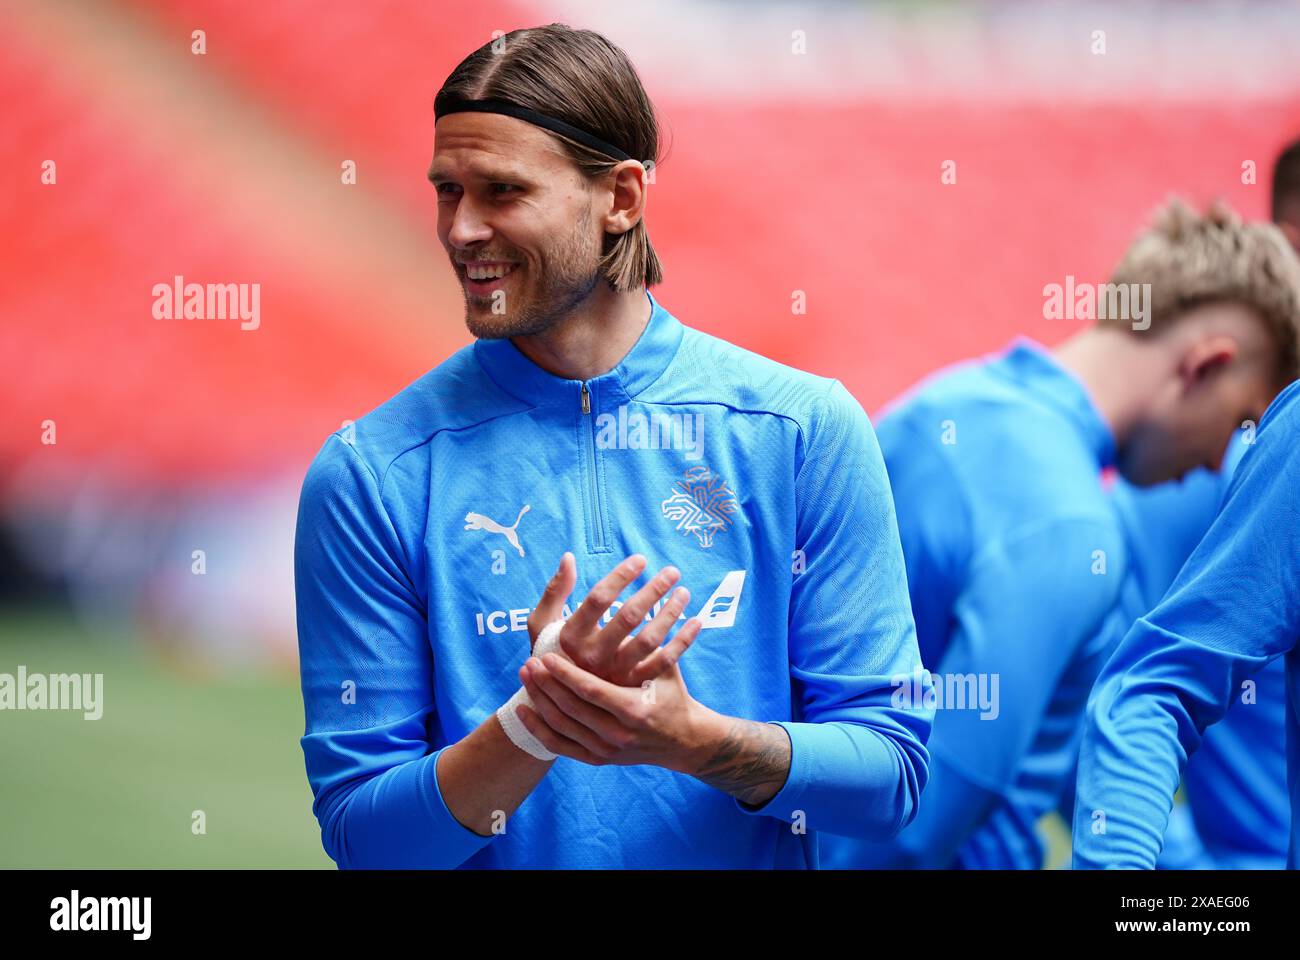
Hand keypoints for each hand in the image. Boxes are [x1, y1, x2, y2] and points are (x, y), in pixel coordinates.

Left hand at [515, 635, 712, 772]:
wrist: (683, 741)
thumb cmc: (673, 693)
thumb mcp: (666, 667)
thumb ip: (644, 644)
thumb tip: (618, 610)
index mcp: (635, 710)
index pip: (591, 690)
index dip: (566, 674)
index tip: (547, 656)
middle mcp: (618, 735)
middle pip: (571, 709)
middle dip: (547, 685)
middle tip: (529, 663)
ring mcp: (606, 751)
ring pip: (562, 727)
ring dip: (539, 700)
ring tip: (524, 676)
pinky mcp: (597, 760)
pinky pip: (560, 747)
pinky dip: (538, 729)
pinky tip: (523, 710)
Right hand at [528, 552, 693, 684]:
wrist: (561, 703)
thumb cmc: (553, 653)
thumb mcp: (542, 623)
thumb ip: (555, 590)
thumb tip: (569, 557)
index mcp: (571, 636)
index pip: (598, 598)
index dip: (620, 576)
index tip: (640, 560)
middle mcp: (593, 657)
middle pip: (629, 617)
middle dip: (653, 590)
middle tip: (672, 572)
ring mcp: (615, 674)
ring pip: (650, 640)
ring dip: (671, 613)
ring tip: (683, 592)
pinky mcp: (633, 686)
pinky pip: (664, 662)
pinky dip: (683, 642)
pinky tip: (697, 621)